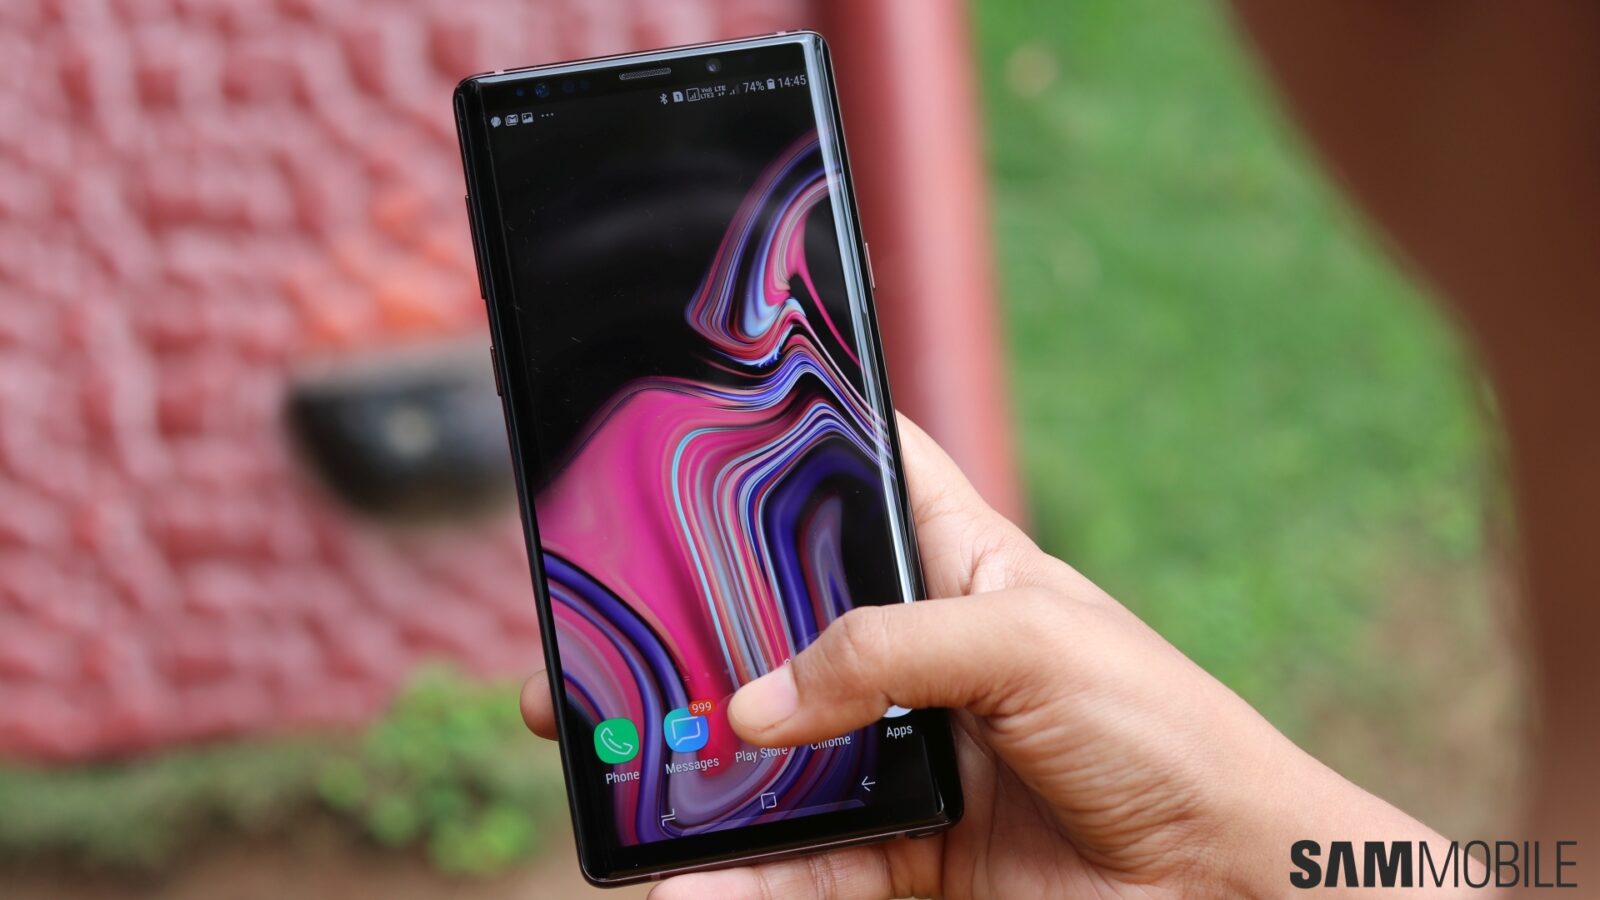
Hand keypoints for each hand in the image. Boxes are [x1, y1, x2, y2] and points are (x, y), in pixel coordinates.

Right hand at [520, 415, 1444, 897]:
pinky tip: (691, 885)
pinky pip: (805, 864)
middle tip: (583, 652)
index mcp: (962, 567)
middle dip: (686, 642)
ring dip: (694, 775)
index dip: (790, 448)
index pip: (864, 479)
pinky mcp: (905, 855)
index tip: (687, 435)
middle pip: (777, 631)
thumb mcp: (1029, 643)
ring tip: (610, 783)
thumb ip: (882, 655)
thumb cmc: (1166, 729)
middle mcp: (918, 656)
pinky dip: (746, 879)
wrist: (1231, 887)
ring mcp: (904, 758)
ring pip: (772, 758)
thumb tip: (749, 709)